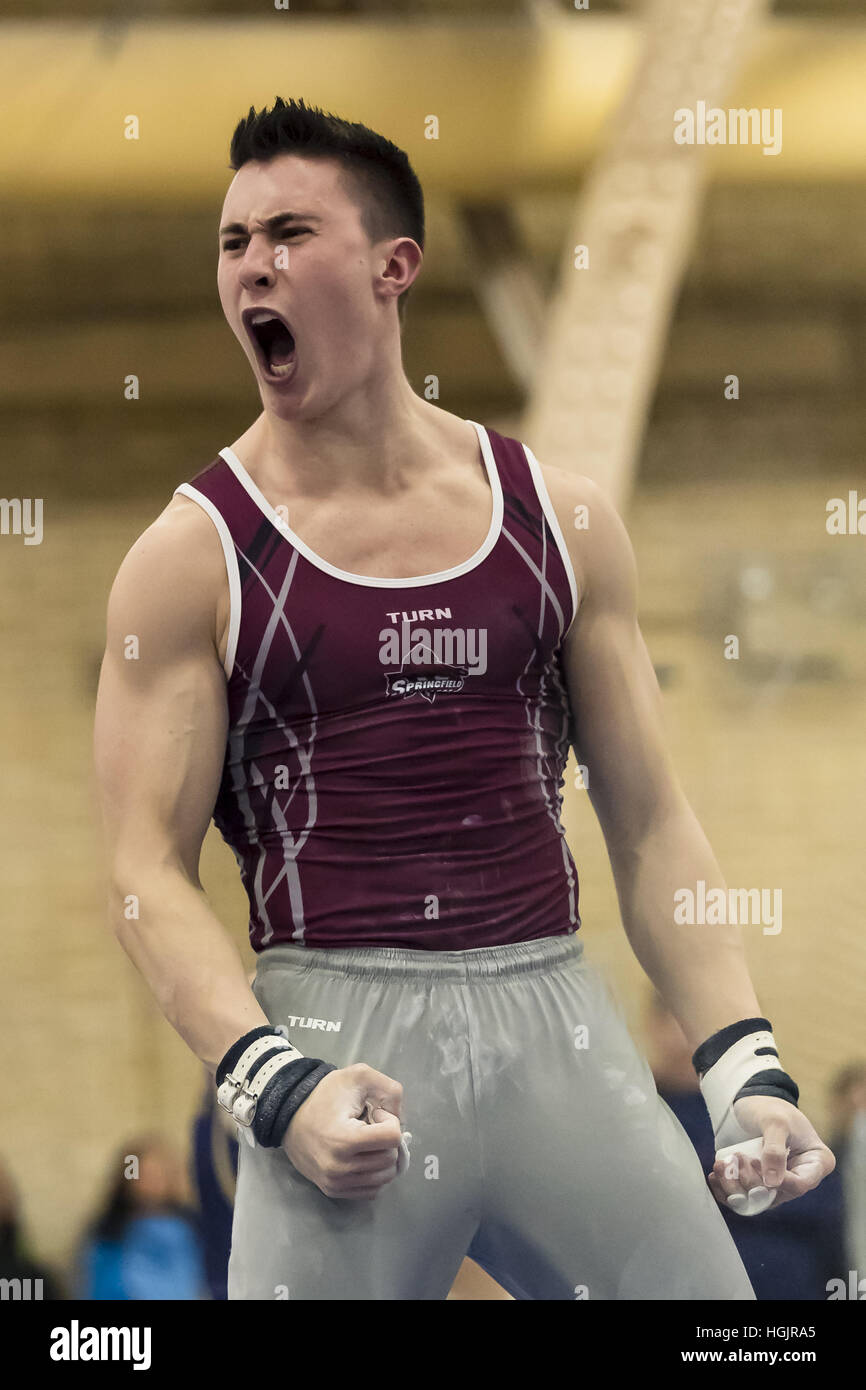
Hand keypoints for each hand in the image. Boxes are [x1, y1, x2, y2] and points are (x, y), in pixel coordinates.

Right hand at [280, 1062, 404, 1199]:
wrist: (290, 1115)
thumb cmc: (325, 1094)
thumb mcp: (359, 1075)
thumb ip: (390, 1090)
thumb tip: (402, 1120)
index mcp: (344, 1139)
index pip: (393, 1137)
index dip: (389, 1120)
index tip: (374, 1113)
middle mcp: (340, 1167)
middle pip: (391, 1158)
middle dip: (387, 1139)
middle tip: (370, 1126)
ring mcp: (336, 1182)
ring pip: (384, 1177)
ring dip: (382, 1157)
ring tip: (365, 1142)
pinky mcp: (333, 1191)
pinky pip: (371, 1191)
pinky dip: (374, 1174)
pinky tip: (362, 1156)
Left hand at [708, 1095, 835, 1214]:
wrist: (756, 1103)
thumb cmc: (772, 1109)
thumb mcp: (775, 1122)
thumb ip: (775, 1151)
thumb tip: (773, 1183)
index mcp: (817, 1163)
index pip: (800, 1184)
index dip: (776, 1180)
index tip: (753, 1161)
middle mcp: (801, 1178)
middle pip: (776, 1195)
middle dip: (750, 1181)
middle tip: (735, 1158)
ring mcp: (781, 1183)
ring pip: (758, 1200)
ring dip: (734, 1187)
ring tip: (720, 1166)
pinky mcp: (761, 1184)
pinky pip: (746, 1197)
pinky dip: (728, 1190)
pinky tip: (715, 1177)